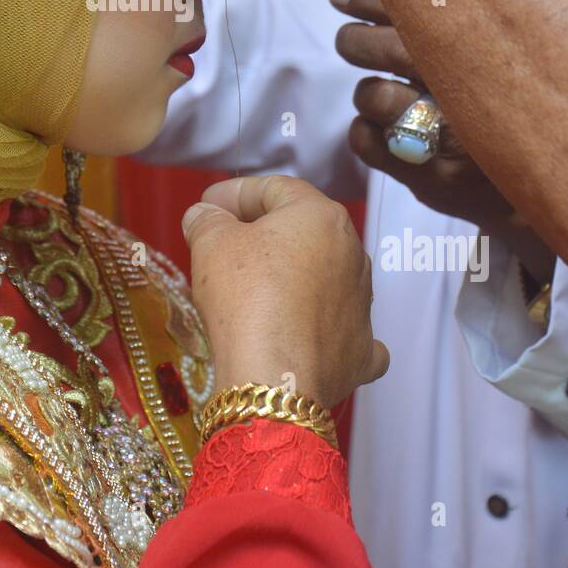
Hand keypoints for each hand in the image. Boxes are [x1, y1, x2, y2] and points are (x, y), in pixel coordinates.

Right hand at [182, 173, 387, 408]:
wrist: (272, 378)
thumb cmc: (244, 296)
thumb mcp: (211, 244)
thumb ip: (207, 219)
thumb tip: (204, 214)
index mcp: (322, 216)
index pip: (276, 189)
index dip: (236, 192)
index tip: (208, 205)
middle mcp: (353, 252)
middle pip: (304, 230)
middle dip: (264, 232)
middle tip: (224, 243)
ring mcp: (363, 303)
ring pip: (326, 275)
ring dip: (294, 275)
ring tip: (252, 289)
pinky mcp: (361, 349)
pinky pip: (348, 329)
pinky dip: (331, 328)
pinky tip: (314, 333)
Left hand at [329, 0, 531, 237]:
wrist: (524, 178)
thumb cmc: (487, 103)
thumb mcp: (474, 57)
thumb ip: (433, 24)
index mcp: (481, 51)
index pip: (419, 9)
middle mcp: (471, 92)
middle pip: (393, 49)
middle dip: (356, 40)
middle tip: (348, 39)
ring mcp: (453, 140)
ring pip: (375, 96)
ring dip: (366, 91)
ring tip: (380, 93)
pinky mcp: (433, 178)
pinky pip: (366, 142)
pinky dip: (364, 130)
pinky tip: (382, 127)